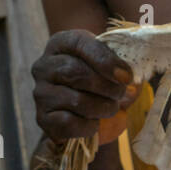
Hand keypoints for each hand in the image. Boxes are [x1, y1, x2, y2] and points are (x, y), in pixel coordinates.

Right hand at [31, 29, 138, 144]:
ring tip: (111, 107)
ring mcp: (40, 93)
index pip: (80, 44)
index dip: (106, 60)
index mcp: (61, 44)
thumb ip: (122, 63)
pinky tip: (94, 122)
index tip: (127, 76)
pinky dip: (89, 125)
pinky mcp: (42, 118)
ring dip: (103, 107)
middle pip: (76, 72)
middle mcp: (44, 66)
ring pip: (76, 100)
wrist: (87, 114)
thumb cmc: (102, 82)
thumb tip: (130, 75)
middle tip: (121, 94)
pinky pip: (69, 123)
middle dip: (107, 87)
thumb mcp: (112, 66)